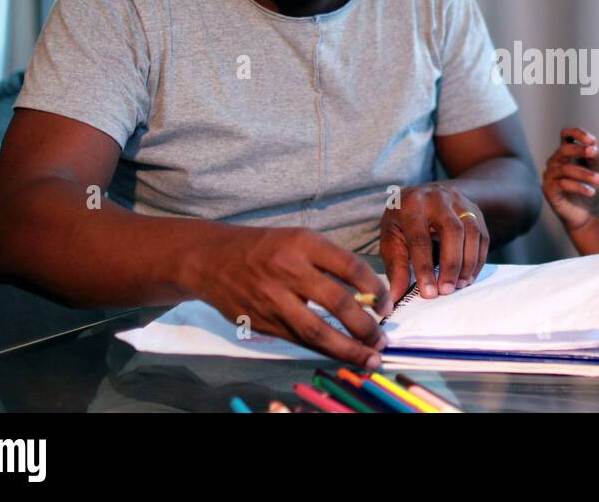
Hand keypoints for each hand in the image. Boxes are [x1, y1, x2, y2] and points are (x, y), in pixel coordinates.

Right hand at [185, 226, 391, 369]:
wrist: (211, 259)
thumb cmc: (266, 248)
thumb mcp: (300, 240)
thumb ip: (332, 263)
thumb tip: (368, 295)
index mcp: (304, 243)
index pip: (350, 267)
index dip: (375, 288)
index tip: (387, 305)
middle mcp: (288, 270)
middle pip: (337, 303)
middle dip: (366, 326)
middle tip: (383, 339)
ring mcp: (273, 298)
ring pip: (317, 331)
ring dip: (348, 348)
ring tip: (369, 358)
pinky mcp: (262, 321)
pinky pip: (298, 339)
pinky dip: (322, 350)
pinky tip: (340, 355)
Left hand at [379, 183, 488, 303]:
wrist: (423, 194)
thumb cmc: (403, 220)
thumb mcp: (391, 238)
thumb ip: (396, 267)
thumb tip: (395, 297)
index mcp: (412, 205)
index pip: (420, 239)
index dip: (425, 268)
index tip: (429, 293)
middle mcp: (438, 198)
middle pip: (452, 231)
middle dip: (451, 264)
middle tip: (447, 290)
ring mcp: (460, 202)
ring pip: (472, 232)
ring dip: (468, 262)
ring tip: (460, 285)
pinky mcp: (475, 210)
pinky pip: (482, 235)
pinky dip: (478, 259)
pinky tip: (469, 276)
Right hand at [541, 127, 598, 229]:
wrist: (587, 214)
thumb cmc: (589, 190)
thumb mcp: (596, 171)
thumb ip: (594, 157)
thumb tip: (592, 147)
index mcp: (567, 154)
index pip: (566, 135)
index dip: (577, 133)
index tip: (592, 141)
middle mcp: (555, 162)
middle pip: (564, 149)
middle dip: (580, 150)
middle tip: (594, 153)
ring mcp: (550, 175)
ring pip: (566, 169)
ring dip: (586, 174)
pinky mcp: (548, 189)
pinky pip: (563, 184)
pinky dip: (580, 187)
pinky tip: (591, 192)